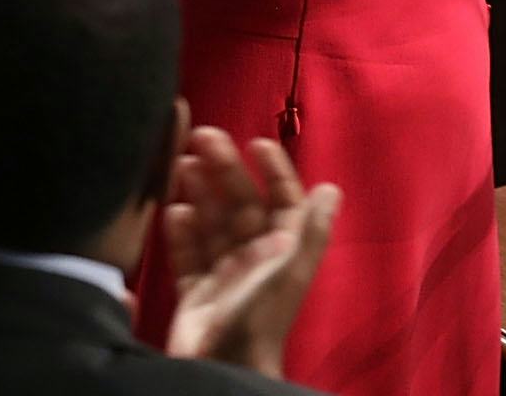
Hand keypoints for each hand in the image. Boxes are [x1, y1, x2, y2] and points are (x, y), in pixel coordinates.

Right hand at [164, 125, 341, 376]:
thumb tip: (332, 188)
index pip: (283, 201)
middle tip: (202, 137)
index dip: (274, 171)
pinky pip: (188, 256)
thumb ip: (310, 229)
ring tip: (182, 164)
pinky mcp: (196, 295)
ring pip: (212, 225)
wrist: (223, 369)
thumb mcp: (290, 269)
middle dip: (224, 171)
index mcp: (284, 253)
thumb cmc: (259, 315)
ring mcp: (225, 277)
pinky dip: (181, 233)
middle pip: (241, 206)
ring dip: (200, 193)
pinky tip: (173, 210)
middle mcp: (256, 260)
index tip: (256, 141)